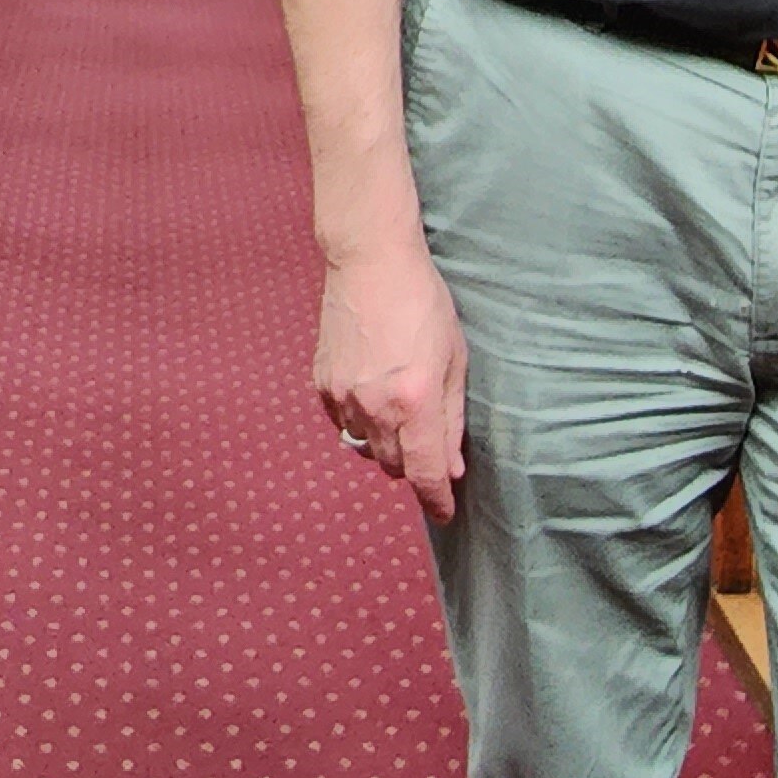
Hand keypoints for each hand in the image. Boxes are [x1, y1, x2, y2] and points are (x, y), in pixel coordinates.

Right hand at [316, 229, 468, 523]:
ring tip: (400, 411)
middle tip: (428, 440)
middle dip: (415, 464)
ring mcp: (343, 397)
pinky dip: (361, 423)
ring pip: (367, 449)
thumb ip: (453, 419)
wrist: (371, 262)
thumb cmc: (423, 303)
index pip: (425, 473)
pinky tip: (374, 395)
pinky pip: (344, 426)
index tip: (445, 514)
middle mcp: (375, 406)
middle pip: (395, 466)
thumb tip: (451, 467)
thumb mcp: (455, 359)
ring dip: (387, 444)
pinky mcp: (323, 384)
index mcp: (415, 401)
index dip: (437, 501)